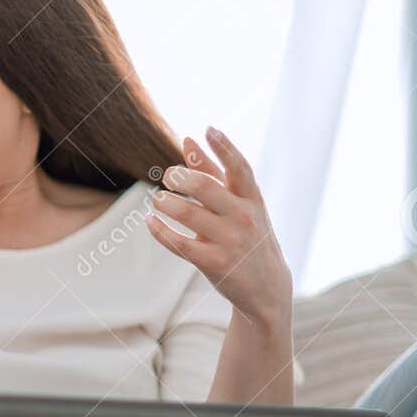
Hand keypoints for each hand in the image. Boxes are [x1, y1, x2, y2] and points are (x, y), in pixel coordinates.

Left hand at [147, 127, 291, 327]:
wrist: (266, 287)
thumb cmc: (247, 235)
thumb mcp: (239, 204)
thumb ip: (212, 173)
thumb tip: (188, 140)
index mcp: (252, 199)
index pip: (240, 168)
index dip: (224, 147)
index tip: (208, 129)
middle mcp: (243, 217)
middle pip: (205, 188)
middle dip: (180, 177)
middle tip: (168, 176)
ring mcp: (229, 241)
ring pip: (187, 214)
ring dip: (165, 202)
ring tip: (157, 199)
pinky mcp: (213, 263)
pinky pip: (178, 242)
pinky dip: (159, 229)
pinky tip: (150, 220)